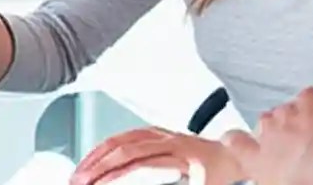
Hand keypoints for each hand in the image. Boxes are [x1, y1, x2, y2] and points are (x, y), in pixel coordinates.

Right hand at [70, 127, 243, 184]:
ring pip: (121, 139)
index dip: (110, 173)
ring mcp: (161, 133)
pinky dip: (107, 147)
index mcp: (178, 150)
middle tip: (78, 182)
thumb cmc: (221, 173)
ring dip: (97, 155)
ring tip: (80, 173)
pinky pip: (126, 136)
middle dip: (95, 165)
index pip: (134, 160)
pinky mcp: (157, 133)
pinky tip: (96, 157)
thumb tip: (144, 182)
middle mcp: (166, 137)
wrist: (234, 154)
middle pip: (122, 147)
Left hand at [220, 87, 312, 184]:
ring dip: (273, 129)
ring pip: (267, 121)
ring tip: (282, 143)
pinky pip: (239, 145)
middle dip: (301, 119)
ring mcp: (273, 134)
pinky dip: (237, 143)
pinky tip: (236, 143)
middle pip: (293, 109)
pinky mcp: (258, 159)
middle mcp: (294, 114)